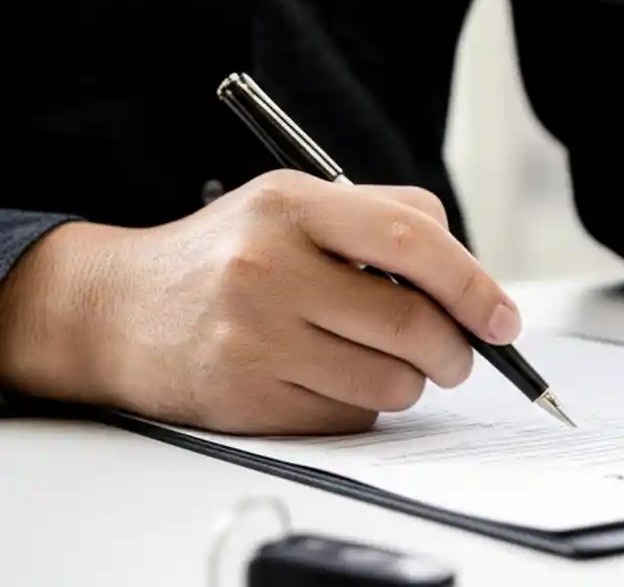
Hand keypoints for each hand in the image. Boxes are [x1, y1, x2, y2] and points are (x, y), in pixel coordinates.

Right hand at [0, 170, 520, 433]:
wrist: (120, 310)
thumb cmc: (231, 254)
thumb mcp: (296, 205)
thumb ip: (386, 219)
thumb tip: (473, 281)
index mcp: (291, 206)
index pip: (412, 240)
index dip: (473, 284)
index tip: (503, 319)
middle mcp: (267, 268)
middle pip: (412, 325)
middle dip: (456, 351)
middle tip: (458, 354)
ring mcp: (253, 339)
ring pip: (390, 383)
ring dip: (409, 382)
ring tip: (384, 361)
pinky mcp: (246, 399)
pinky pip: (349, 419)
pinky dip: (362, 406)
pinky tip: (332, 377)